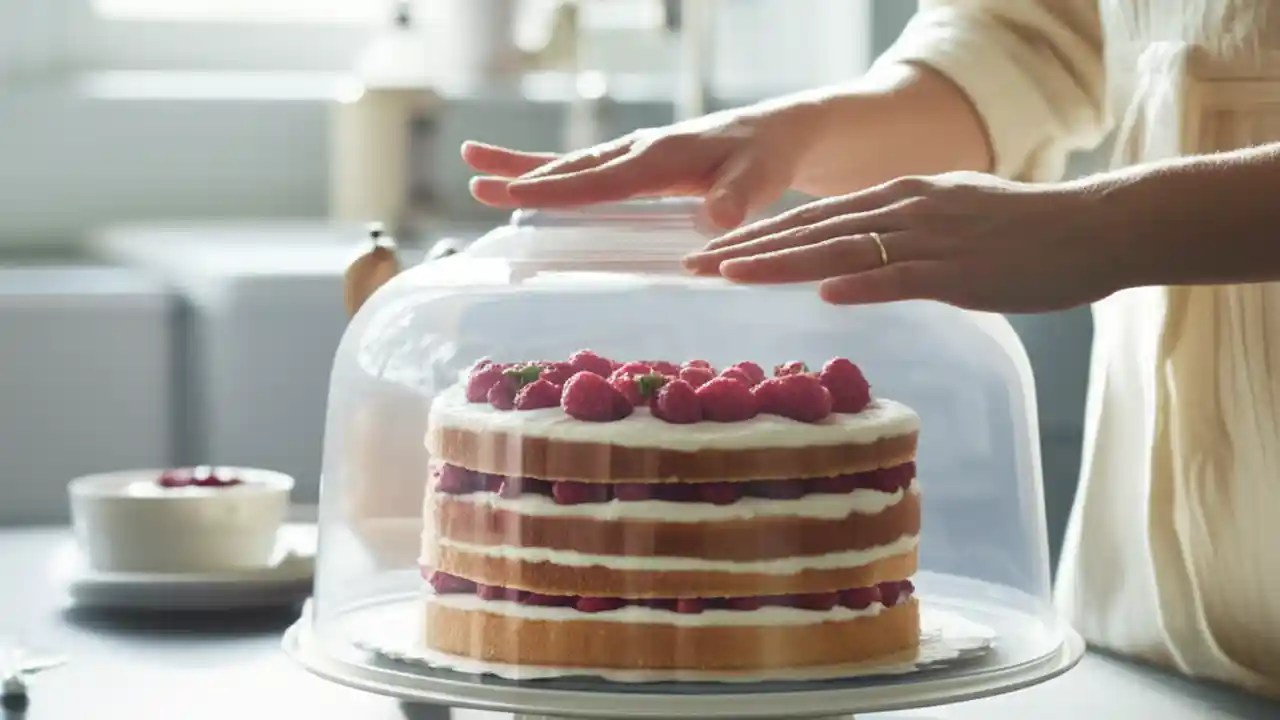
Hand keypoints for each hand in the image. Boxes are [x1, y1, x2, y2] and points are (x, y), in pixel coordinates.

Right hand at [462, 107, 820, 229]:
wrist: (778, 135)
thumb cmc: (768, 159)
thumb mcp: (761, 179)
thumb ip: (737, 197)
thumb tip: (717, 216)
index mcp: (664, 156)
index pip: (604, 179)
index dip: (560, 190)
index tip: (519, 195)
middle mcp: (640, 151)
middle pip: (572, 168)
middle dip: (524, 176)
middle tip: (476, 181)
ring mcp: (633, 156)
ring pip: (569, 165)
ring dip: (522, 169)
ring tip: (473, 171)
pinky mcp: (634, 164)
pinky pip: (585, 173)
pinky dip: (549, 176)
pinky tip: (515, 180)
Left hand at [682, 172, 1124, 312]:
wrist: (1091, 229)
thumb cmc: (1021, 233)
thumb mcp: (947, 217)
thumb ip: (896, 235)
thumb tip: (847, 267)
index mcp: (900, 197)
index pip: (815, 218)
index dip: (761, 235)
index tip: (713, 253)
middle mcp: (906, 210)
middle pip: (814, 230)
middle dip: (750, 249)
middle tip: (693, 265)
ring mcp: (932, 239)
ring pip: (843, 250)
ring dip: (783, 263)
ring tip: (730, 274)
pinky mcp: (962, 271)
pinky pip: (905, 278)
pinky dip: (863, 284)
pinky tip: (825, 293)